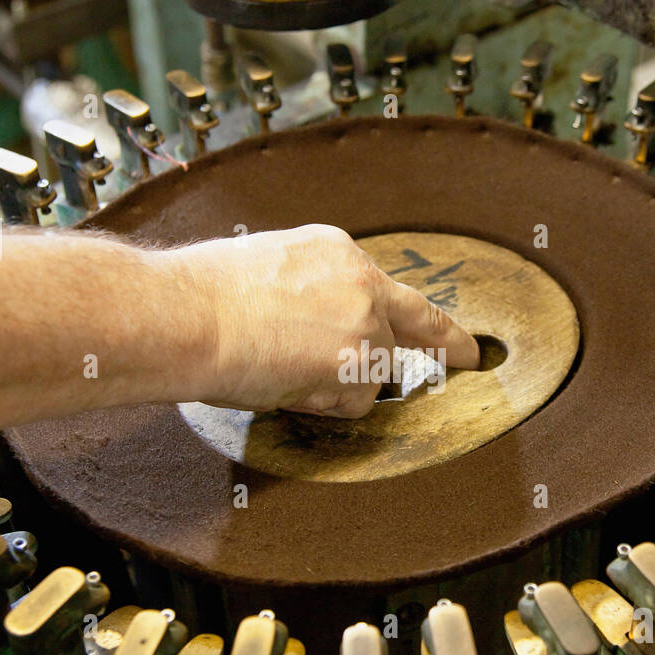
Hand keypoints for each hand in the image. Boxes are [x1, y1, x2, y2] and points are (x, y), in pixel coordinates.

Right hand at [179, 224, 479, 416]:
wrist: (186, 314)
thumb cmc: (202, 297)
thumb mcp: (267, 267)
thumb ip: (308, 292)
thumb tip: (309, 326)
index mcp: (335, 251)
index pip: (395, 291)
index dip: (432, 320)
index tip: (463, 341)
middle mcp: (361, 282)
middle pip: (400, 333)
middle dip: (436, 350)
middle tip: (468, 361)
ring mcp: (366, 323)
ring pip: (373, 373)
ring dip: (337, 384)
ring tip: (280, 369)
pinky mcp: (360, 363)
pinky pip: (353, 401)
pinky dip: (323, 403)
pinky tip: (286, 383)